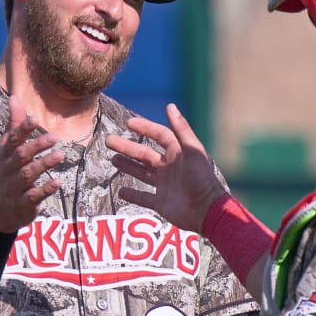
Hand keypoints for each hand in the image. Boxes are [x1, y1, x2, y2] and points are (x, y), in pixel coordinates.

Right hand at [0, 89, 67, 231]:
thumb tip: (14, 97)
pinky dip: (45, 190)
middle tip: (54, 137)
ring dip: (43, 165)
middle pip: (21, 156)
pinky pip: (34, 196)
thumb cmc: (7, 172)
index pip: (13, 139)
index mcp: (6, 155)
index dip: (22, 129)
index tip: (34, 119)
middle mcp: (9, 169)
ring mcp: (15, 187)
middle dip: (36, 146)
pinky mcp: (24, 203)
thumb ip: (14, 125)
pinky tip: (58, 183)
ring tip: (60, 156)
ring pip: (28, 174)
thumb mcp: (7, 149)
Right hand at [106, 103, 228, 232]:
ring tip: (113, 159)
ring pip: (142, 173)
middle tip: (109, 141)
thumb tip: (170, 105)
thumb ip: (181, 129)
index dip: (146, 128)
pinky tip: (120, 191)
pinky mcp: (161, 203)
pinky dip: (132, 195)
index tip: (129, 123)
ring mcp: (164, 186)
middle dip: (127, 147)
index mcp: (178, 154)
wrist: (206, 210)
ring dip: (128, 166)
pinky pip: (143, 198)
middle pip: (144, 154)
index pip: (160, 136)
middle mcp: (169, 168)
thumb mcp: (192, 151)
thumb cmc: (201, 178)